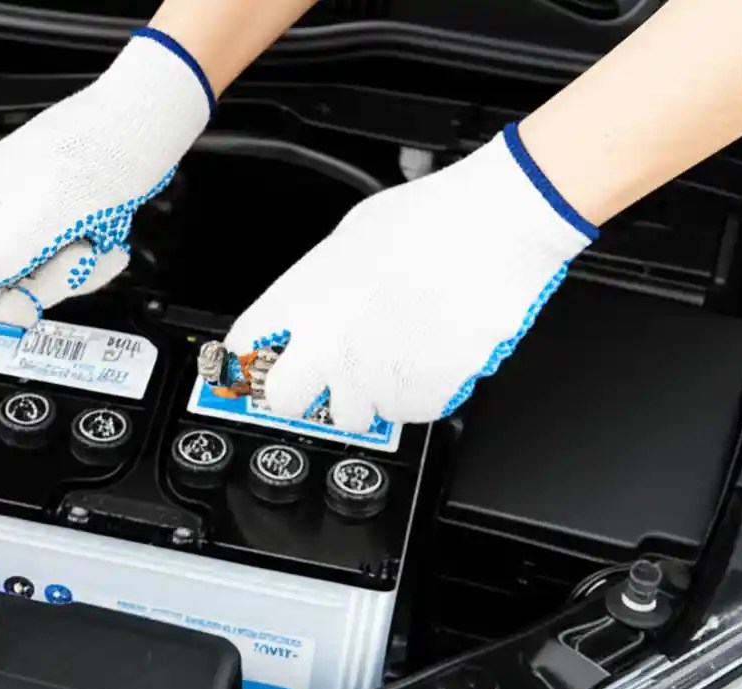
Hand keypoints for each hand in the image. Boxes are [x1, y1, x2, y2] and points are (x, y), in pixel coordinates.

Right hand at [0, 30, 212, 326]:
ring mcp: (30, 209)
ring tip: (96, 243)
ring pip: (40, 272)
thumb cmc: (99, 155)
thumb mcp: (40, 217)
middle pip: (1, 281)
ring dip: (76, 269)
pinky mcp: (63, 210)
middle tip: (75, 258)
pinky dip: (92, 253)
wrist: (143, 122)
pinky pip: (68, 253)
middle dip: (46, 281)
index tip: (22, 297)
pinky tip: (107, 239)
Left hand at [223, 124, 597, 431]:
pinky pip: (408, 413)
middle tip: (325, 375)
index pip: (245, 345)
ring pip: (352, 414)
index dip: (252, 356)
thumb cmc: (431, 221)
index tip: (260, 362)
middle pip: (285, 399)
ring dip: (367, 394)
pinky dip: (418, 395)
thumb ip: (319, 286)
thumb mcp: (349, 241)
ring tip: (393, 356)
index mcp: (303, 299)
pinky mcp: (421, 395)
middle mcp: (329, 345)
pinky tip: (429, 358)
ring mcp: (373, 375)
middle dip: (301, 392)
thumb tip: (314, 308)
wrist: (496, 228)